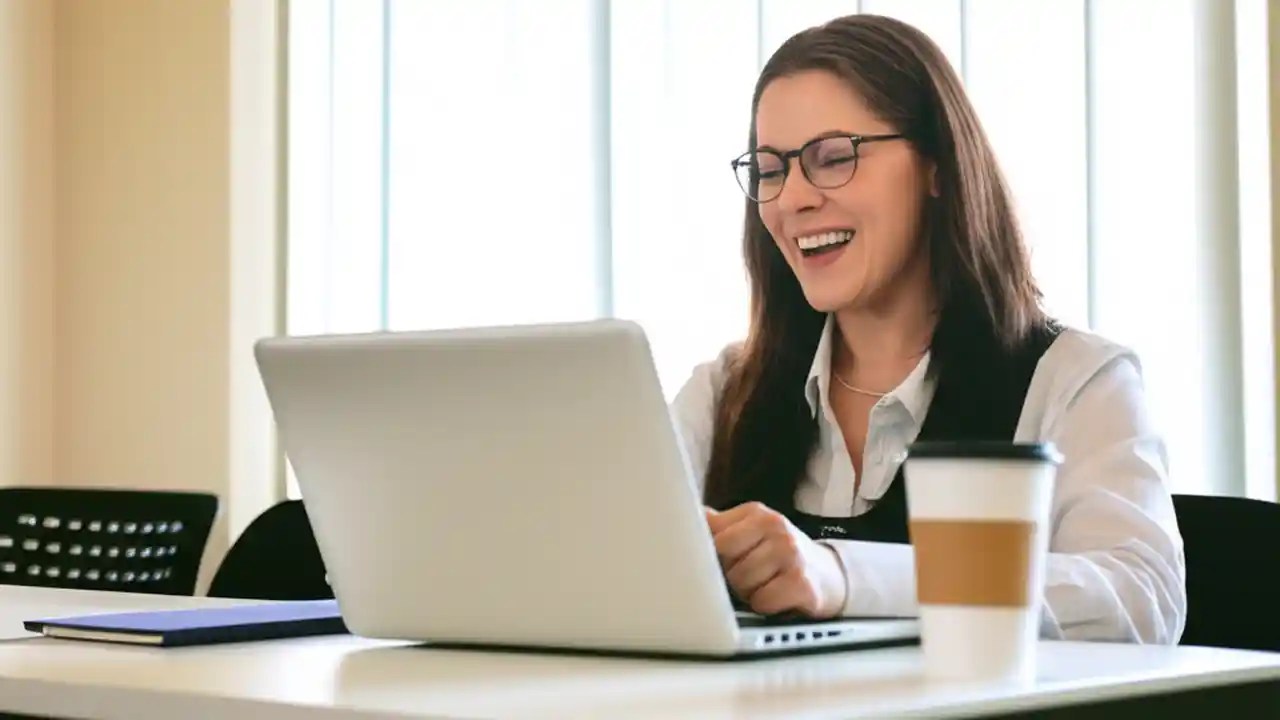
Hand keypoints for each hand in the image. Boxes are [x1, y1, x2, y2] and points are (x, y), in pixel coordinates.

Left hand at [704, 502, 847, 618]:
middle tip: (747, 575)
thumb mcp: (751, 532)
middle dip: (729, 574)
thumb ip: (718, 526)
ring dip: (748, 593)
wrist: (829, 576)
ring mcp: (791, 553)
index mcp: (756, 513)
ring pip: (741, 582)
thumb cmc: (779, 556)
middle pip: (724, 558)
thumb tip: (679, 516)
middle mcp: (776, 527)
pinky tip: (777, 597)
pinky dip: (765, 606)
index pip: (711, 532)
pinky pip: (762, 602)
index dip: (710, 554)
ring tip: (764, 585)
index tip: (718, 561)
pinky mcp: (802, 583)